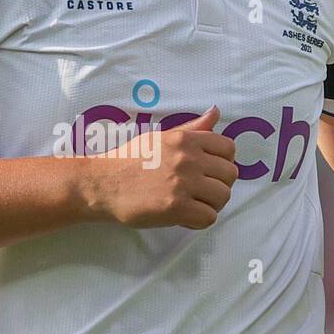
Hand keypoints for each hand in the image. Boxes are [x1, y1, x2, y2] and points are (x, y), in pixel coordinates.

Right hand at [88, 105, 238, 229]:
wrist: (103, 184)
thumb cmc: (130, 160)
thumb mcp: (161, 137)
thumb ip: (192, 129)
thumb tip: (216, 112)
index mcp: (186, 139)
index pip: (229, 148)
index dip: (222, 162)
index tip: (208, 172)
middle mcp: (188, 158)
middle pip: (230, 174)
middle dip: (218, 185)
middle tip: (200, 192)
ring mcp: (183, 183)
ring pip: (223, 196)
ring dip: (211, 204)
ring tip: (193, 205)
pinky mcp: (176, 207)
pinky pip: (209, 217)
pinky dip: (199, 221)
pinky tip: (184, 217)